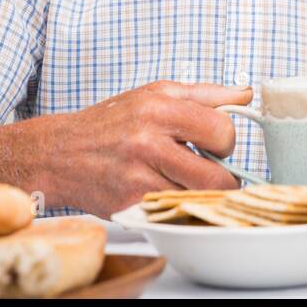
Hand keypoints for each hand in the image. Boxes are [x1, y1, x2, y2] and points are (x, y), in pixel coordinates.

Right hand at [38, 80, 252, 217]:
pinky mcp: (128, 206)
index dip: (226, 140)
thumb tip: (246, 94)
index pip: (221, 130)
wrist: (59, 153)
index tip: (217, 144)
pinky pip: (171, 213)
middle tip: (215, 173)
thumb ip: (206, 94)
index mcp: (160, 110)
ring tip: (192, 182)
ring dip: (202, 196)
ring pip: (195, 200)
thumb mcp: (157, 93)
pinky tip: (170, 193)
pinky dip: (177, 207)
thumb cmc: (113, 121)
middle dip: (224, 179)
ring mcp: (136, 179)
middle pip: (215, 177)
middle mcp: (147, 144)